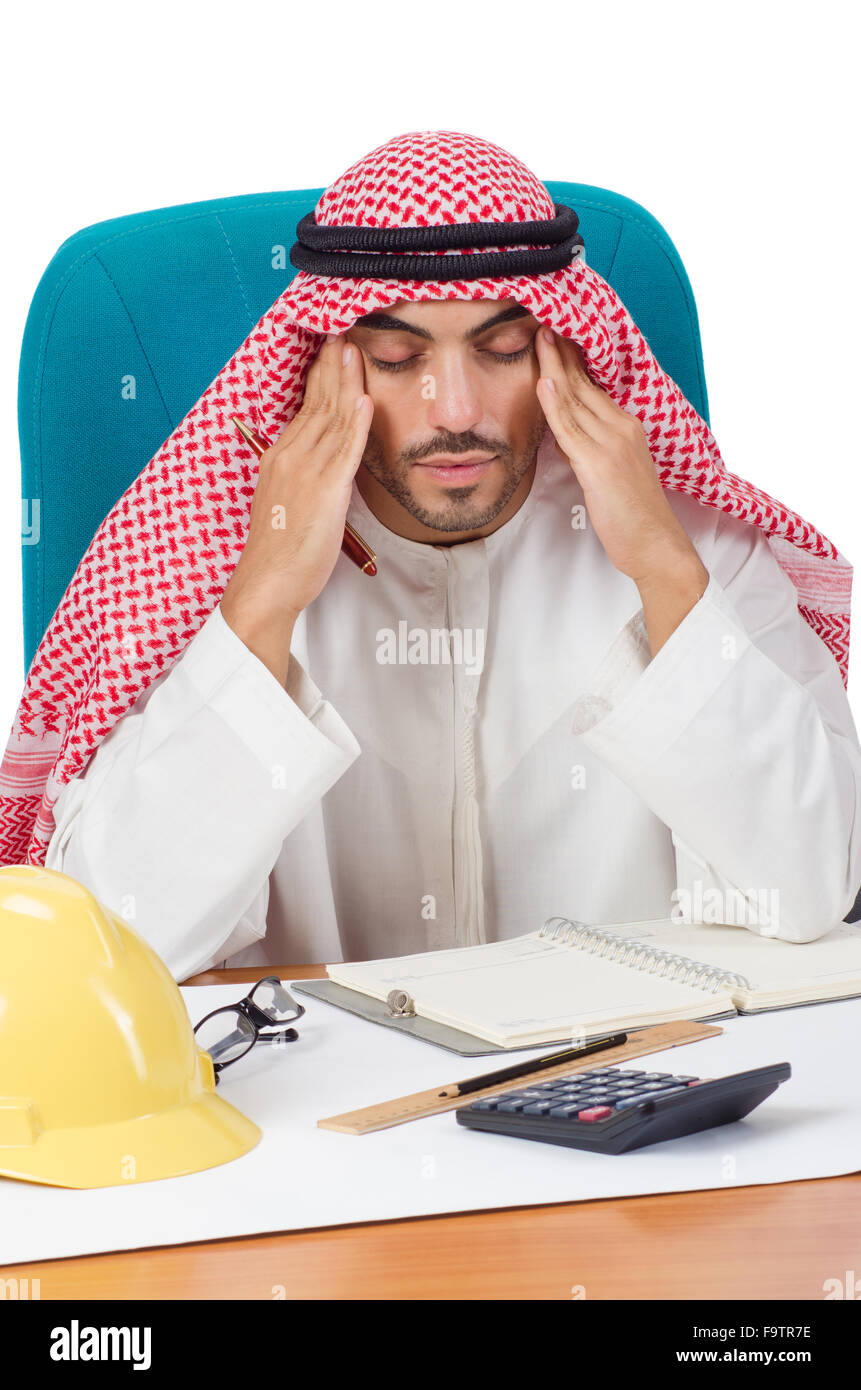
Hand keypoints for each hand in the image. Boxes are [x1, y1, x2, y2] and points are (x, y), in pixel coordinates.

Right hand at [220, 335, 371, 683]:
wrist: (267, 581)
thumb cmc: (279, 550)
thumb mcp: (285, 502)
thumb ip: (302, 477)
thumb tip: (320, 464)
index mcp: (280, 458)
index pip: (305, 407)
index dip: (320, 376)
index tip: (331, 348)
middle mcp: (291, 458)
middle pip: (317, 403)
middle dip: (332, 365)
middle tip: (344, 330)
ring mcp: (307, 473)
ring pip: (331, 418)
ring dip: (345, 381)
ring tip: (355, 348)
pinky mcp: (325, 493)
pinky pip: (344, 451)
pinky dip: (355, 423)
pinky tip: (364, 399)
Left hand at [534, 327, 703, 586]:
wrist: (655, 545)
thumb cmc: (633, 516)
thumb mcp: (614, 473)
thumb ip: (593, 448)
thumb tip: (570, 434)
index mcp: (626, 427)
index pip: (593, 386)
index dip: (572, 360)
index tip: (554, 335)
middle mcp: (621, 428)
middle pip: (584, 383)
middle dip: (561, 351)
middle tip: (541, 320)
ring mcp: (611, 444)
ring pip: (577, 398)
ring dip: (555, 366)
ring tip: (539, 336)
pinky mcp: (599, 465)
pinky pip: (570, 429)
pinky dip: (555, 403)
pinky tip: (543, 381)